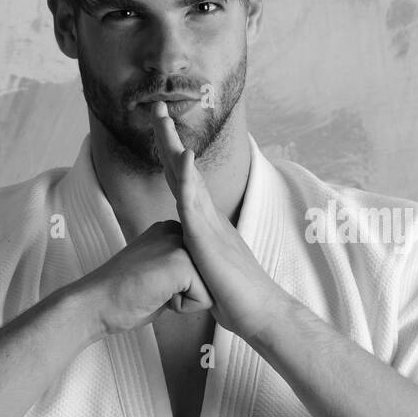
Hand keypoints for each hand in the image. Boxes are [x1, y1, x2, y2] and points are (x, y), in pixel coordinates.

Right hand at [75, 218, 212, 335]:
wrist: (95, 304)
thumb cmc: (123, 296)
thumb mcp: (157, 271)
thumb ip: (180, 266)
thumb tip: (206, 277)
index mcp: (170, 230)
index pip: (203, 267)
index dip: (182, 287)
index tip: (151, 282)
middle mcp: (176, 230)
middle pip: (209, 275)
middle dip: (188, 292)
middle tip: (154, 288)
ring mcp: (179, 244)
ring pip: (210, 287)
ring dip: (185, 300)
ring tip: (155, 292)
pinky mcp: (181, 263)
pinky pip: (204, 299)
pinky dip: (182, 308)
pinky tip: (157, 296)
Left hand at [150, 102, 292, 340]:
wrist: (259, 311)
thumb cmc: (235, 295)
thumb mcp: (206, 268)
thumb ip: (195, 253)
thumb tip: (184, 252)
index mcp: (204, 221)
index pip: (182, 181)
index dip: (169, 153)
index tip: (159, 127)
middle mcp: (208, 215)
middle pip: (183, 169)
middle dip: (168, 137)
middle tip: (157, 105)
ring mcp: (210, 223)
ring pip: (188, 177)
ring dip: (174, 146)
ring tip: (163, 119)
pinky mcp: (209, 237)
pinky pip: (194, 203)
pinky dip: (187, 177)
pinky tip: (181, 156)